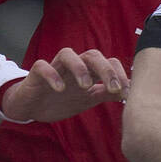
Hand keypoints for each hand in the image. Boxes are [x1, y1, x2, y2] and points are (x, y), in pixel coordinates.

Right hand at [0, 48, 128, 122]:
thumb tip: (130, 91)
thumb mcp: (87, 99)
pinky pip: (43, 66)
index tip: (126, 93)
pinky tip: (60, 89)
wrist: (30, 107)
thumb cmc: (60, 100)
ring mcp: (54, 67)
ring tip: (86, 86)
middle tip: (113, 88)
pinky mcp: (36, 73)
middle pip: (92, 55)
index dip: (120, 74)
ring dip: (80, 68)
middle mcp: (73, 66)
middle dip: (106, 70)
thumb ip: (106, 93)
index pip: (108, 62)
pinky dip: (52, 75)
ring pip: (68, 54)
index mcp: (88, 71)